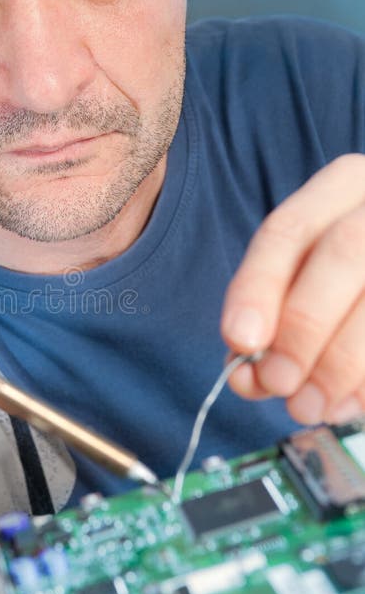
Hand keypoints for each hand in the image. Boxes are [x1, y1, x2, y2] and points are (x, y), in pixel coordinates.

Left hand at [221, 154, 364, 424]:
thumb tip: (244, 378)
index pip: (289, 229)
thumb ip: (271, 325)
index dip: (258, 287)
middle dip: (303, 326)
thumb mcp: (307, 283)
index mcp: (344, 186)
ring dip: (342, 361)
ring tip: (313, 407)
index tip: (239, 341)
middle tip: (279, 385)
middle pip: (344, 252)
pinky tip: (355, 404)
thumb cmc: (346, 284)